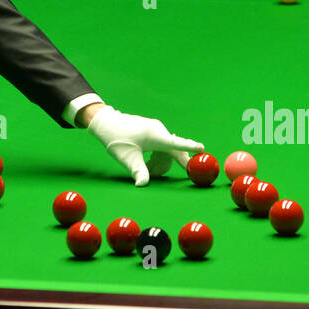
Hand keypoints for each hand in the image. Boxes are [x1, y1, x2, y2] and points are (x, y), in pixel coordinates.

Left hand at [87, 106, 203, 186]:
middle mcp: (159, 131)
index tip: (202, 149)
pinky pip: (162, 147)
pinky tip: (146, 163)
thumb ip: (139, 171)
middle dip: (165, 165)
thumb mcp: (127, 158)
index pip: (176, 143)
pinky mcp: (154, 131)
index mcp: (155, 135)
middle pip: (172, 152)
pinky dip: (157, 157)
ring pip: (167, 151)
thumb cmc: (116, 139)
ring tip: (144, 169)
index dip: (190, 147)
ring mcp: (157, 130)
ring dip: (159, 163)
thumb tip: (143, 185)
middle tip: (151, 172)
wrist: (106, 123)